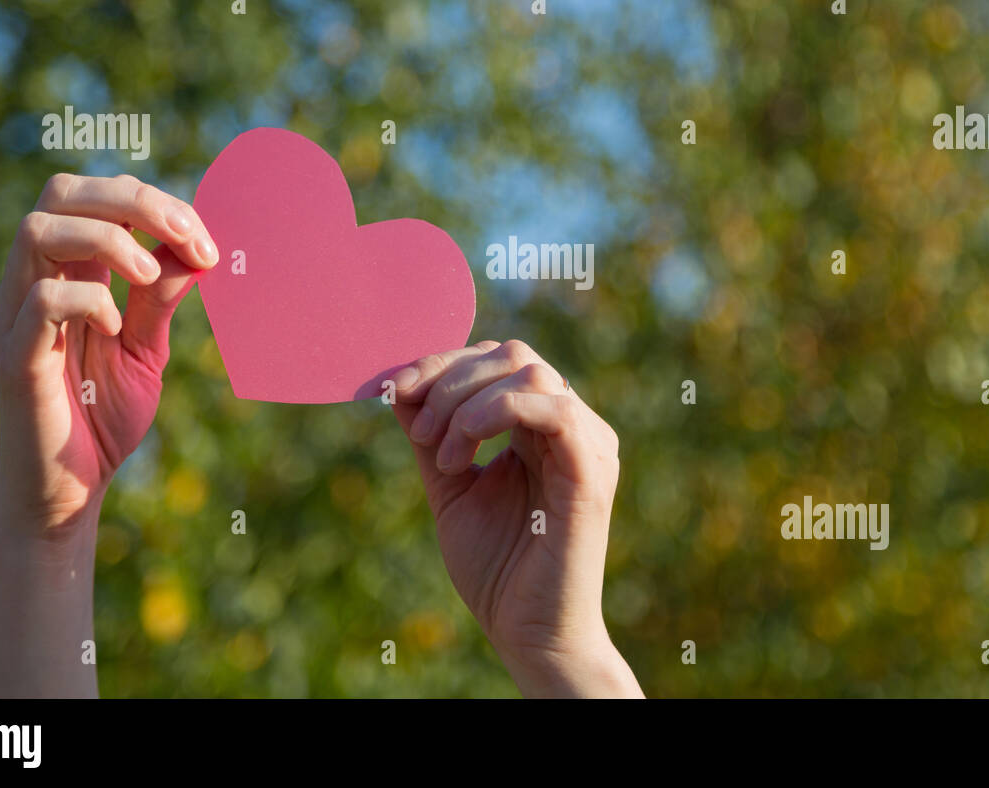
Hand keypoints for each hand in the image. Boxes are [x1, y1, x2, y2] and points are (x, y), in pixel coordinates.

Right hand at [0, 173, 216, 696]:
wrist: (73, 489)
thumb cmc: (102, 413)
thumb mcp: (146, 346)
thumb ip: (160, 297)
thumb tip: (194, 249)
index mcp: (71, 273)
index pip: (99, 198)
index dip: (156, 204)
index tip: (209, 244)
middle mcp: (37, 282)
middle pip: (61, 192)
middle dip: (132, 199)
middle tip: (188, 237)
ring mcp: (20, 316)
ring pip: (37, 229)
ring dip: (108, 239)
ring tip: (149, 275)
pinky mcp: (18, 358)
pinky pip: (39, 302)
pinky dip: (86, 299)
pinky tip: (116, 325)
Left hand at [391, 340, 641, 696]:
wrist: (528, 634)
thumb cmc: (497, 569)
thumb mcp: (449, 486)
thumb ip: (430, 435)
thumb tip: (398, 383)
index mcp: (542, 427)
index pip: (497, 361)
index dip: (442, 364)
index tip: (396, 392)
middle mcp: (572, 426)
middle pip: (511, 355)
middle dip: (448, 380)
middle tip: (418, 433)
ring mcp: (587, 444)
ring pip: (530, 371)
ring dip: (466, 403)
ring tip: (441, 454)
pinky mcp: (591, 471)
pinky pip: (554, 410)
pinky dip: (496, 414)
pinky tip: (463, 451)